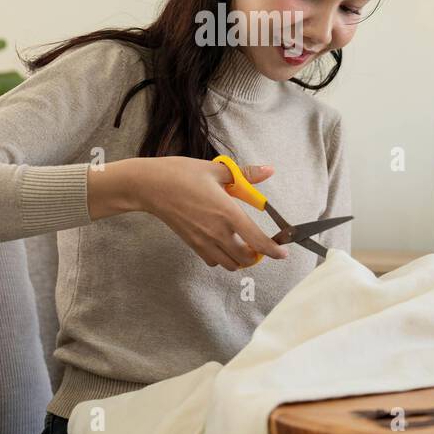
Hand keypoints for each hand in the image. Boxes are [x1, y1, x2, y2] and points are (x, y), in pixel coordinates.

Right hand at [133, 157, 288, 270]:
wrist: (150, 186)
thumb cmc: (181, 174)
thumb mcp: (217, 169)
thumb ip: (245, 174)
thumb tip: (269, 170)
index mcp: (228, 212)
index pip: (257, 241)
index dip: (274, 250)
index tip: (283, 252)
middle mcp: (218, 232)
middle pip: (246, 259)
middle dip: (258, 255)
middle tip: (261, 243)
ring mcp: (203, 241)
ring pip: (230, 264)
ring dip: (240, 258)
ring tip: (242, 244)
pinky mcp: (192, 244)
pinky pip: (213, 261)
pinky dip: (222, 258)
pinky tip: (222, 243)